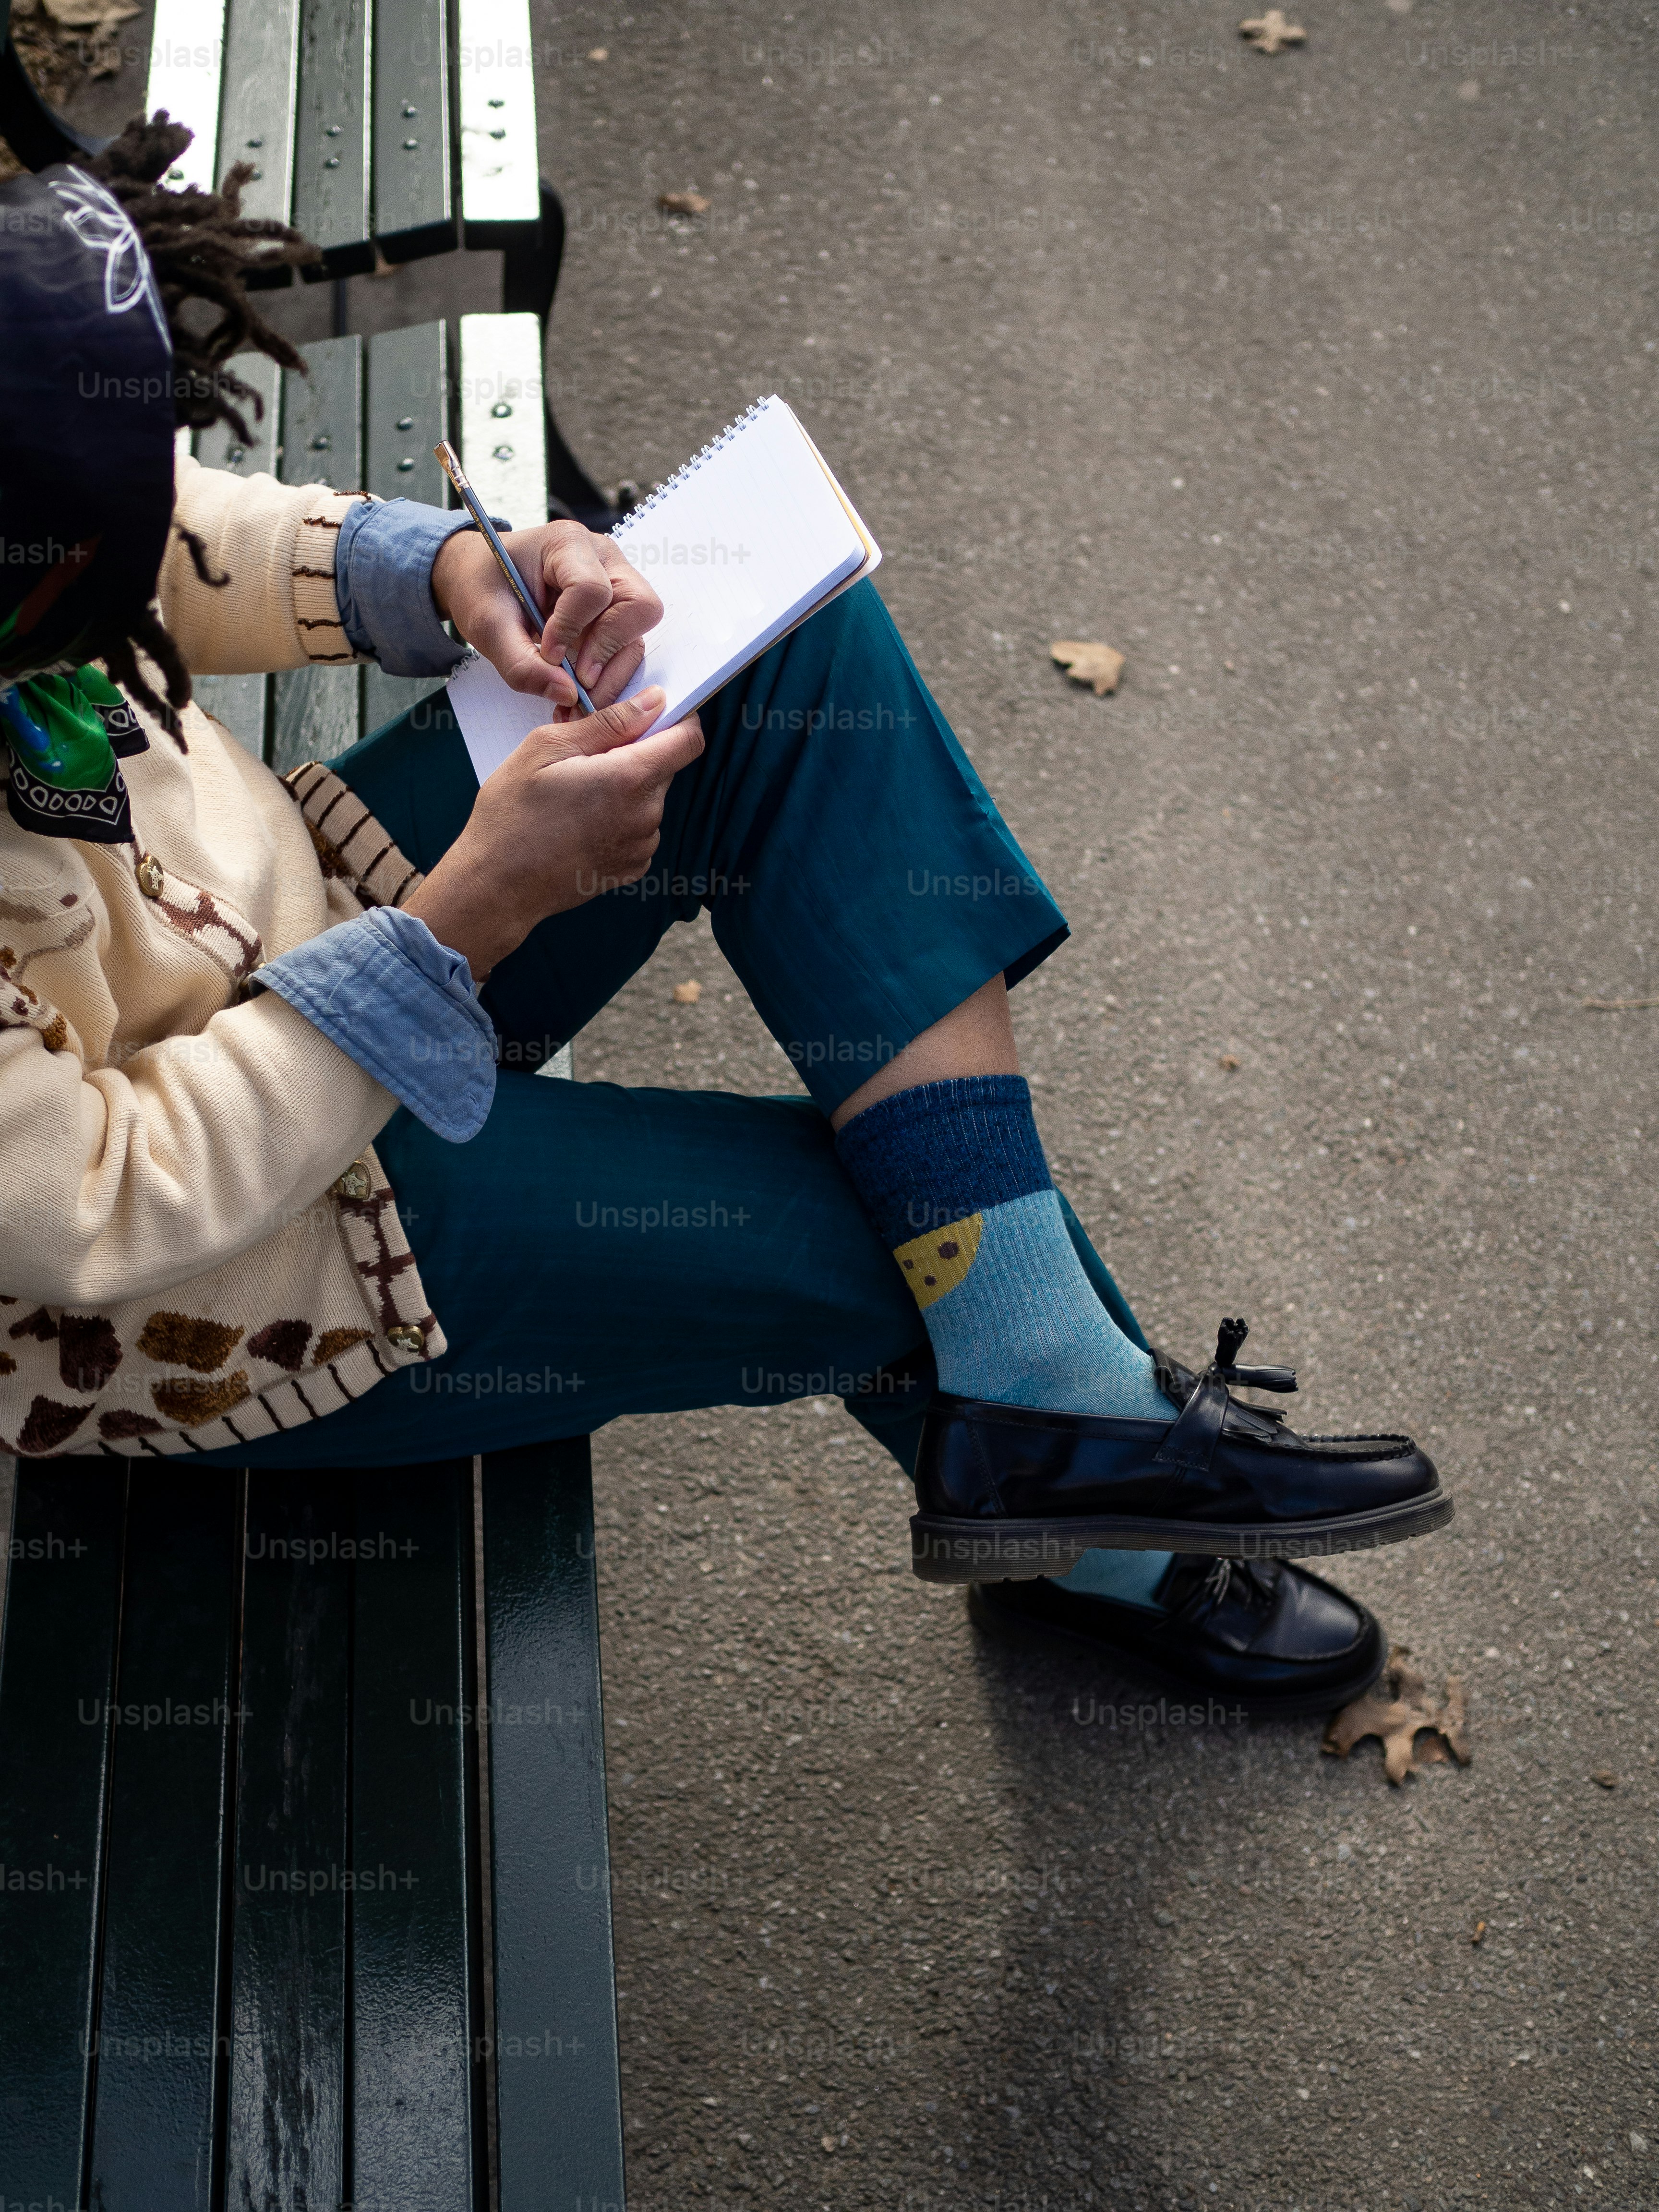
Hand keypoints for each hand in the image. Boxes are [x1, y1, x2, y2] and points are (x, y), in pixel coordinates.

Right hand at [402, 687, 703, 979]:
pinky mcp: (631, 868)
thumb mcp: (548, 748)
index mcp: (630, 778)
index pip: (689, 740)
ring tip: (574, 797)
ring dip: (624, 790)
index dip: (676, 721)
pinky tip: (579, 825)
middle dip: (634, 755)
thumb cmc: (512, 813)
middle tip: (584, 759)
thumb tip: (654, 701)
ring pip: (649, 799)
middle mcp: (647, 815)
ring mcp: (641, 846)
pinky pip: (638, 830)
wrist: (497, 885)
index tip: (648, 716)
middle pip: (663, 768)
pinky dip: (618, 820)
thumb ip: (608, 722)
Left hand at [431, 518, 662, 711]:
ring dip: (611, 672)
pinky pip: (629, 646)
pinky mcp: (617, 611)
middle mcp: (603, 559)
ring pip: (639, 632)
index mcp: (566, 543)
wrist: (483, 579)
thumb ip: (522, 665)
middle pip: (638, 606)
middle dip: (609, 651)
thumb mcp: (487, 627)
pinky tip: (578, 692)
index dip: (571, 628)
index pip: (591, 588)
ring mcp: (616, 584)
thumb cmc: (483, 588)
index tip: (547, 654)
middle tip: (578, 683)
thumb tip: (568, 695)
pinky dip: (608, 676)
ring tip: (575, 700)